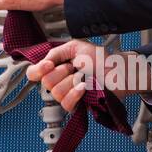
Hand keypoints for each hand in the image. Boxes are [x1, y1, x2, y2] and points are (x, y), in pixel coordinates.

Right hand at [26, 41, 151, 111]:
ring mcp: (68, 94)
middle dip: (61, 72)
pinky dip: (75, 94)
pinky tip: (83, 87)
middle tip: (74, 68)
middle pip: (45, 82)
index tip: (49, 64)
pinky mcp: (77, 105)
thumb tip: (43, 63)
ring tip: (83, 77)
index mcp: (56, 67)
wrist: (117, 70)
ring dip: (71, 82)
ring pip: (56, 93)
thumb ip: (56, 53)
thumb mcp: (75, 47)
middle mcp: (59, 81)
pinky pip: (66, 104)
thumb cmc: (101, 59)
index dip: (37, 70)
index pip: (33, 73)